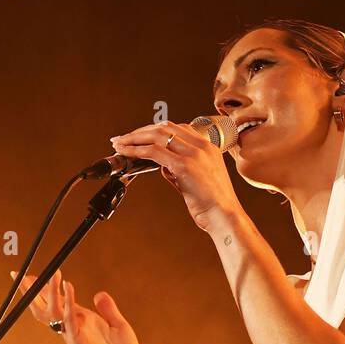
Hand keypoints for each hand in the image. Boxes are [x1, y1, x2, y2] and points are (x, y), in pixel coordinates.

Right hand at [9, 269, 151, 343]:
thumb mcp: (118, 326)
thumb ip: (108, 309)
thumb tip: (98, 293)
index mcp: (80, 323)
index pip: (57, 302)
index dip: (46, 288)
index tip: (37, 274)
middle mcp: (72, 328)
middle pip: (45, 306)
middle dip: (31, 291)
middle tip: (17, 274)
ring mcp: (73, 335)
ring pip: (53, 310)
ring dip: (49, 291)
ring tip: (51, 272)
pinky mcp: (78, 342)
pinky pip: (69, 318)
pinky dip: (68, 301)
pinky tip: (68, 285)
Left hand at [110, 121, 241, 230]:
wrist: (225, 216)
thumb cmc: (213, 204)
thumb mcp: (198, 181)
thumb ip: (181, 170)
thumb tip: (164, 167)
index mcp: (208, 146)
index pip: (177, 128)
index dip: (155, 130)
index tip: (141, 136)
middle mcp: (202, 146)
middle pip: (165, 127)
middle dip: (141, 131)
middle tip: (124, 138)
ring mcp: (194, 154)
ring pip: (157, 135)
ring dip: (135, 138)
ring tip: (119, 144)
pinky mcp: (184, 165)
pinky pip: (154, 151)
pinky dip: (136, 150)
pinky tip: (126, 153)